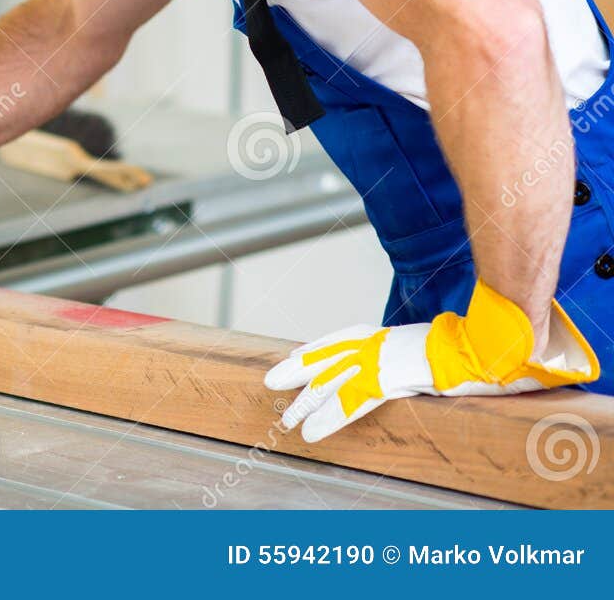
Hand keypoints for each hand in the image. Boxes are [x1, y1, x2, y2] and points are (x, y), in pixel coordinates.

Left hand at [265, 280, 598, 441]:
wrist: (497, 341)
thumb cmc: (477, 347)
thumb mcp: (439, 349)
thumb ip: (418, 354)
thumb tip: (414, 362)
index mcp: (393, 335)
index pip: (346, 338)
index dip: (318, 349)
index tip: (295, 355)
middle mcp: (383, 343)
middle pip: (331, 355)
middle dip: (300, 369)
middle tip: (270, 380)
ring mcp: (386, 358)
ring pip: (334, 381)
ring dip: (308, 402)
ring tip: (286, 421)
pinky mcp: (393, 377)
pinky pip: (353, 401)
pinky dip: (329, 418)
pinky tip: (312, 432)